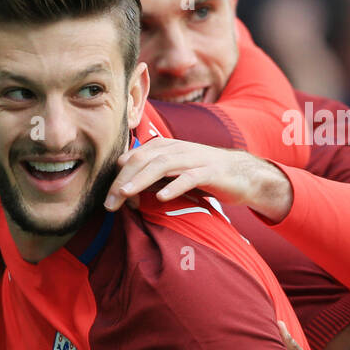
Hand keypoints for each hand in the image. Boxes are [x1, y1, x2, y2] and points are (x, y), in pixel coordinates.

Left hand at [104, 138, 292, 221]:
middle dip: (123, 180)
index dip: (117, 177)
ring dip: (141, 180)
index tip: (107, 199)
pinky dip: (175, 186)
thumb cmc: (202, 175)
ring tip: (125, 194)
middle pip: (143, 160)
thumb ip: (149, 177)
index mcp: (164, 148)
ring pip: (162, 165)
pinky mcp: (210, 172)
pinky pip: (190, 177)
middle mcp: (177, 149)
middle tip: (108, 202)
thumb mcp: (172, 174)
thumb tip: (121, 188)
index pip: (133, 158)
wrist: (243, 175)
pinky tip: (162, 197)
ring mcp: (194, 159)